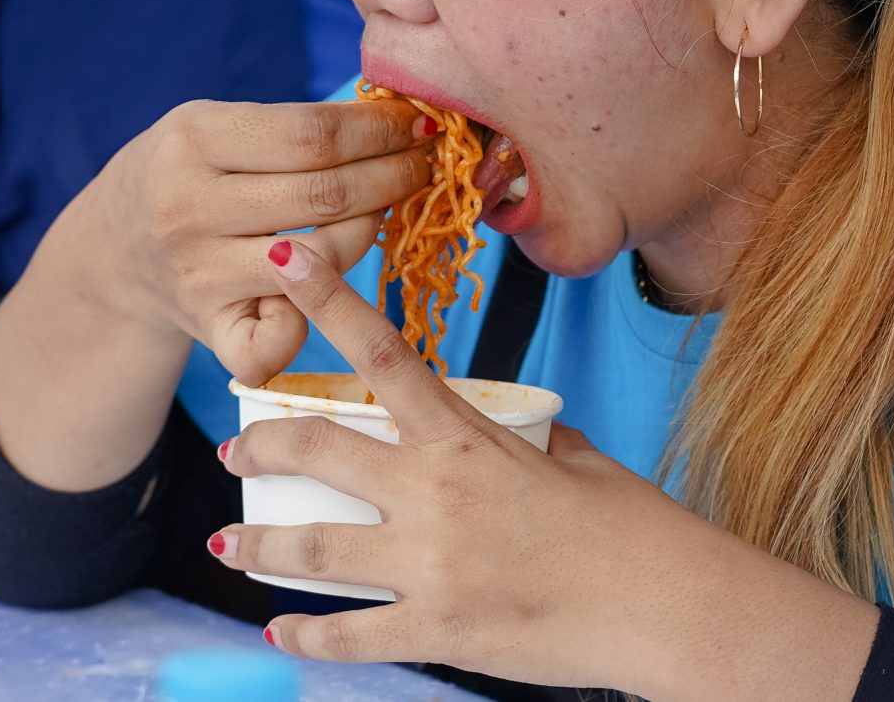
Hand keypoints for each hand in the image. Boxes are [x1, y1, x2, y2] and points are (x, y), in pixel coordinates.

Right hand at [61, 98, 433, 385]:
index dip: (379, 129)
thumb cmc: (190, 172)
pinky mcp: (210, 330)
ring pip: (324, 260)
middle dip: (394, 174)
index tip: (416, 122)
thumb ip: (292, 124)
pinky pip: (276, 345)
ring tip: (389, 204)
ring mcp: (200, 276)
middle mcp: (189, 210)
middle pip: (325, 195)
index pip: (313, 135)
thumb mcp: (216, 124)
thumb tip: (397, 116)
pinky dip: (312, 324)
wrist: (116, 246)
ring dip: (373, 229)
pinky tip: (330, 294)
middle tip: (424, 161)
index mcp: (193, 141)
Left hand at [208, 237, 877, 701]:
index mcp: (467, 438)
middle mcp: (434, 494)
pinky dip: (304, 635)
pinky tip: (277, 632)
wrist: (668, 609)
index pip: (382, 351)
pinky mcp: (437, 629)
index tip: (279, 257)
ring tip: (225, 544)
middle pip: (316, 449)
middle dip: (259, 446)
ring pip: (311, 549)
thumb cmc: (633, 528)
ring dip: (256, 546)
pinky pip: (348, 635)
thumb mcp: (574, 456)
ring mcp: (430, 565)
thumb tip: (501, 421)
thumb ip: (522, 433)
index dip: (324, 298)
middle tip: (234, 450)